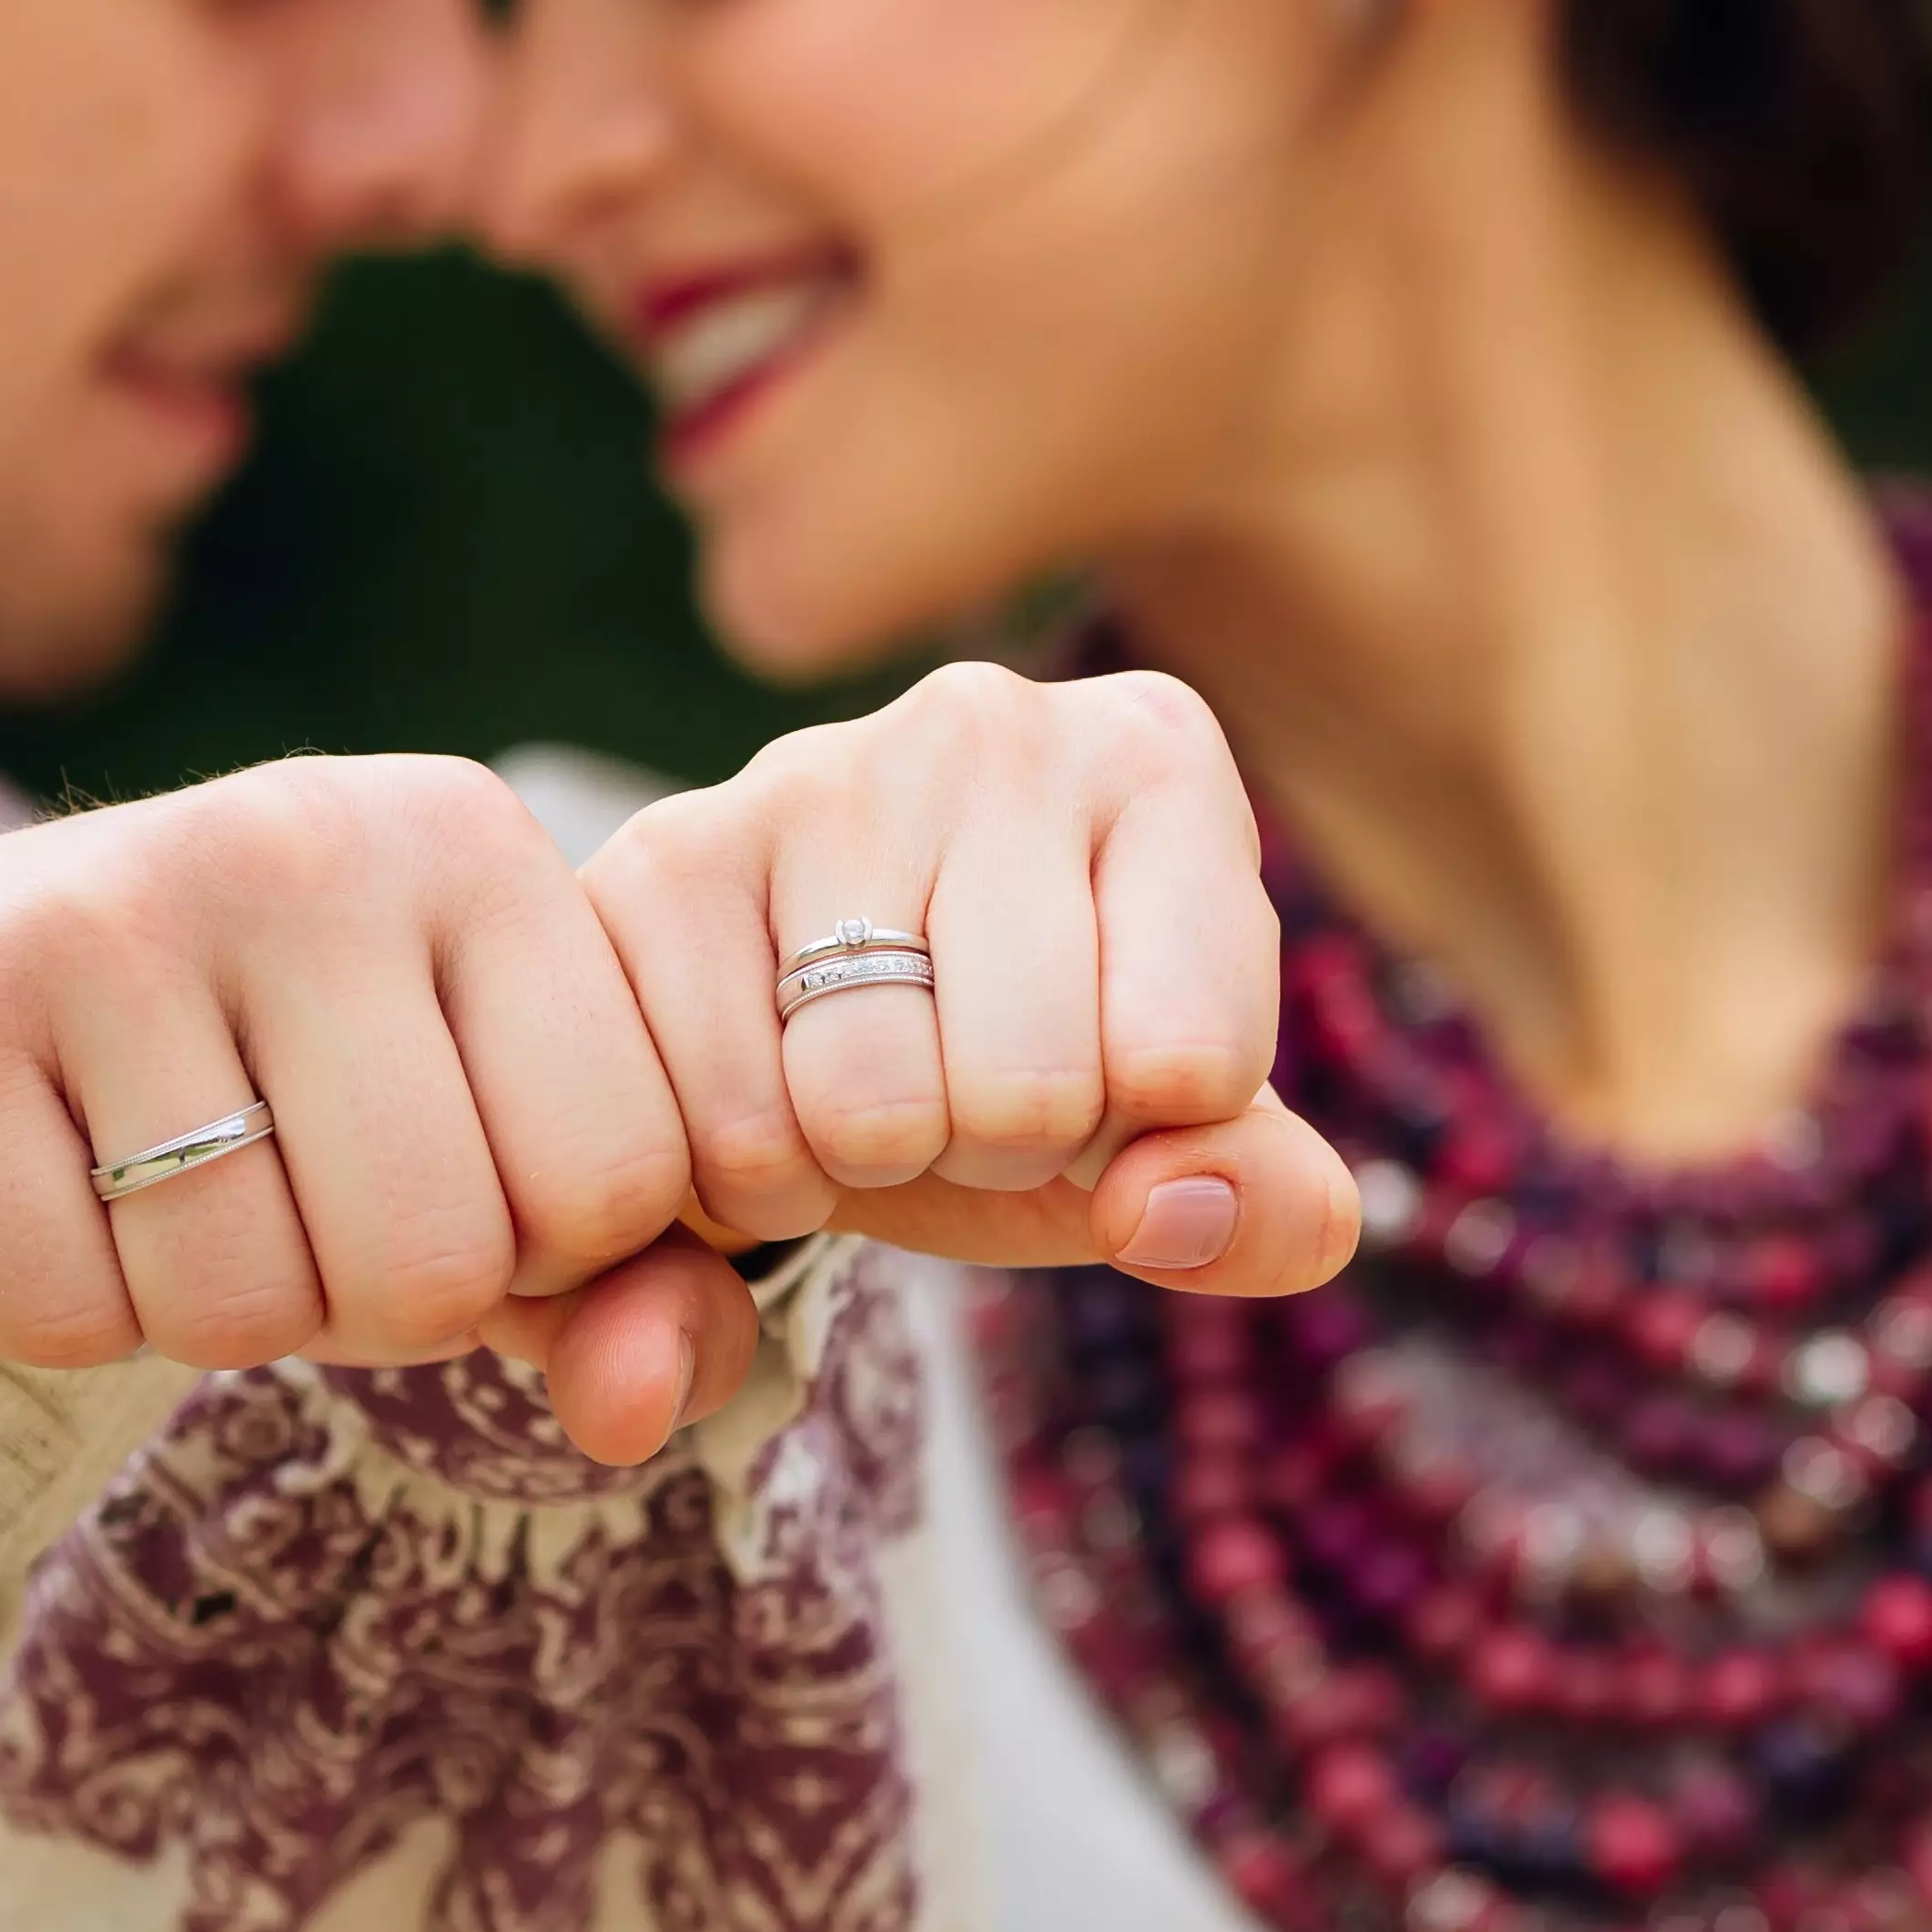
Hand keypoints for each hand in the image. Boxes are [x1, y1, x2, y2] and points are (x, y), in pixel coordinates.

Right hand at [0, 756, 759, 1463]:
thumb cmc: (268, 1086)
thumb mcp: (480, 1138)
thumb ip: (629, 1278)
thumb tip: (647, 1409)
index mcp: (472, 840)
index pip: (619, 1178)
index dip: (532, 1254)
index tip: (441, 1179)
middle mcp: (305, 837)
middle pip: (433, 1264)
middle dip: (363, 1305)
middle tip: (284, 1205)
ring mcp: (109, 907)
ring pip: (242, 1307)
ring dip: (207, 1315)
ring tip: (160, 1190)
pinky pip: (61, 1317)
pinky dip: (59, 1313)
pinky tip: (43, 1186)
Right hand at [579, 663, 1359, 1295]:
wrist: (834, 1026)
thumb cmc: (1046, 1062)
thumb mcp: (1183, 1145)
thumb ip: (1266, 1204)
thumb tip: (1162, 1209)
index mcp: (1160, 761)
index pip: (1190, 1062)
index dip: (1139, 1137)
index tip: (1104, 1079)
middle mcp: (990, 723)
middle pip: (1028, 1091)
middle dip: (996, 1155)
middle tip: (963, 1092)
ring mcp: (812, 772)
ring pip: (865, 1112)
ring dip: (862, 1171)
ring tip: (860, 1089)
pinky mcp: (665, 856)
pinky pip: (717, 1125)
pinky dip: (742, 1176)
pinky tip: (760, 1088)